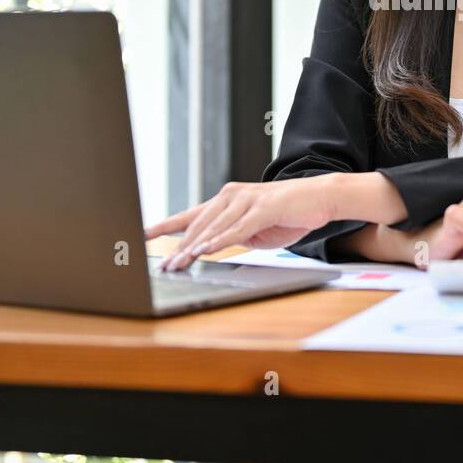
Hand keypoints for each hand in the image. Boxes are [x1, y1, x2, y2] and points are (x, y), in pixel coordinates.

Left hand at [144, 175, 337, 270]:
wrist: (320, 197)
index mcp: (226, 201)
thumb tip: (210, 247)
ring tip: (179, 263)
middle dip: (179, 247)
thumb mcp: (253, 228)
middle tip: (165, 266)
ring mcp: (247, 200)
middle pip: (198, 224)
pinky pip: (237, 228)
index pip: (189, 215)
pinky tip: (206, 250)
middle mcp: (231, 196)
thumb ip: (232, 234)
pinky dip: (220, 240)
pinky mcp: (263, 208)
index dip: (164, 226)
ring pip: (214, 227)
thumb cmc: (287, 214)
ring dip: (194, 247)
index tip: (142, 236)